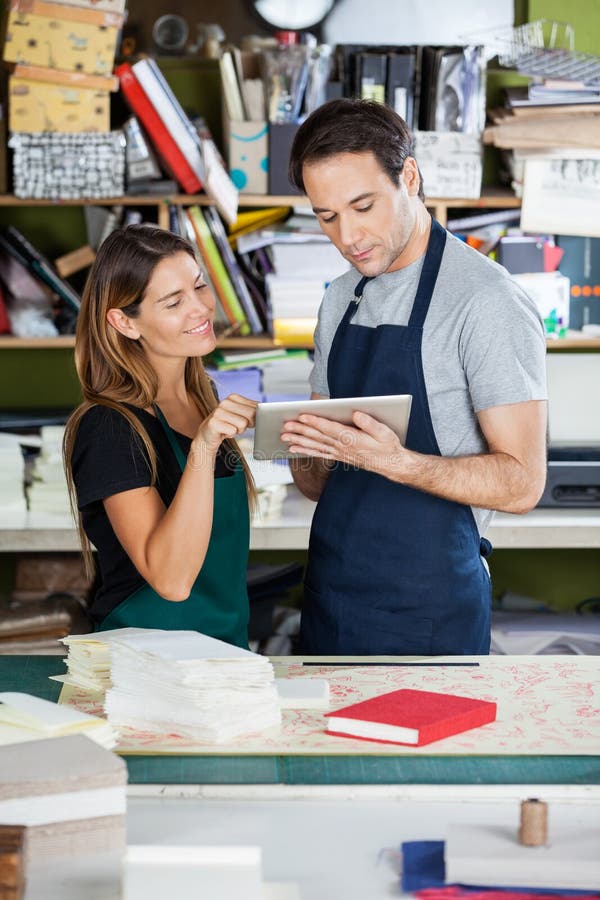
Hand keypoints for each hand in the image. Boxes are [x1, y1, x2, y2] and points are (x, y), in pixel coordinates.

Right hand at [192, 393, 256, 457]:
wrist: (208, 435)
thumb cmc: (228, 424)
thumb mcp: (242, 415)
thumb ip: (254, 410)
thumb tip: (266, 410)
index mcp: (233, 397)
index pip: (256, 407)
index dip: (254, 418)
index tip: (245, 420)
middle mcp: (225, 402)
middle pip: (251, 415)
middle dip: (247, 424)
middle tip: (236, 425)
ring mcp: (218, 412)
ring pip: (243, 424)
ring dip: (238, 430)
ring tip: (229, 428)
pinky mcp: (213, 423)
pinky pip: (233, 431)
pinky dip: (230, 434)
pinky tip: (223, 432)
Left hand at [281, 410, 408, 476]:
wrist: (390, 464)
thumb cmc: (387, 445)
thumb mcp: (384, 432)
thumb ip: (369, 423)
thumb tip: (356, 413)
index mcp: (352, 438)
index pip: (330, 428)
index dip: (316, 422)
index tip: (302, 416)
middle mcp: (342, 447)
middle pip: (318, 437)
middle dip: (301, 430)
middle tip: (286, 425)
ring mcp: (339, 453)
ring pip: (315, 445)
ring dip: (298, 441)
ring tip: (284, 437)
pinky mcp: (338, 456)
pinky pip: (318, 453)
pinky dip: (305, 450)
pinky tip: (293, 448)